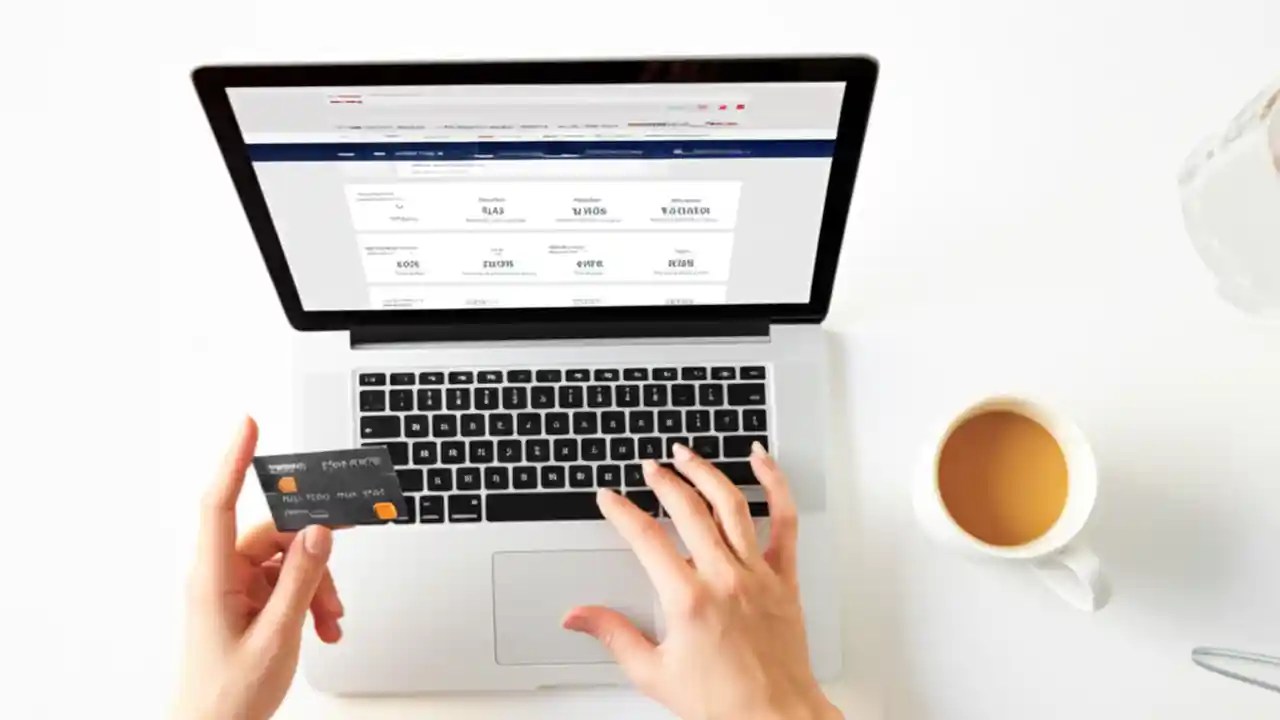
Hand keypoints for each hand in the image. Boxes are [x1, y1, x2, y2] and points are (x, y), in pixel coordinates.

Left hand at [174, 417, 343, 719]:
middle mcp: (221, 575)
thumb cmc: (228, 696)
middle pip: (275, 535)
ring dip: (318, 586)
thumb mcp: (276, 636)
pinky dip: (311, 601)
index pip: (220, 502)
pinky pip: (287, 583)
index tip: (248, 424)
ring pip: (289, 561)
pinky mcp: (247, 602)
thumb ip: (301, 580)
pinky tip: (323, 627)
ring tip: (330, 621)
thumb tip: (320, 532)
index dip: (234, 459)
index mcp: (213, 577)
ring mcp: (234, 589)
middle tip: (348, 547)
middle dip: (316, 556)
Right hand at [564, 443, 839, 719]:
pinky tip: (761, 461)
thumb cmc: (723, 703)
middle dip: (663, 481)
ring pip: (731, 505)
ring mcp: (757, 574)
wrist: (776, 718)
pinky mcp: (784, 577)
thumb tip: (577, 617)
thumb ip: (613, 636)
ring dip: (706, 472)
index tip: (610, 499)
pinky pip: (785, 521)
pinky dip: (775, 485)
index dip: (622, 512)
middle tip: (648, 467)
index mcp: (687, 600)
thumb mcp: (654, 674)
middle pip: (688, 510)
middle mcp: (723, 578)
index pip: (646, 538)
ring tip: (687, 455)